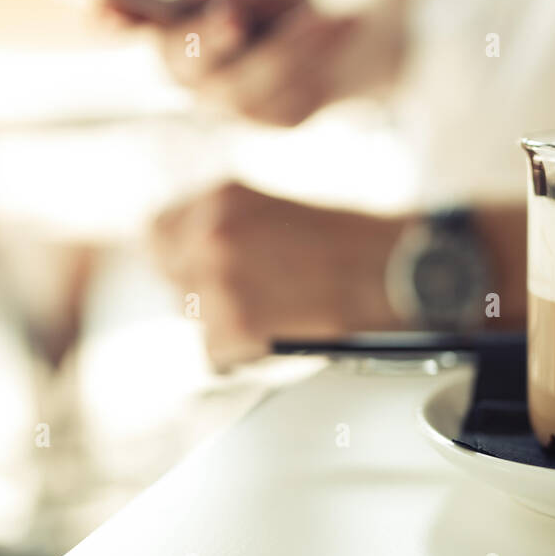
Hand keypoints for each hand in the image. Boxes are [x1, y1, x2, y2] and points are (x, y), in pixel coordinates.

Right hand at [104, 0, 399, 126]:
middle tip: (229, 13)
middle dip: (208, 37)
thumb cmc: (281, 0)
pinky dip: (320, 54)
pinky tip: (345, 22)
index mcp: (170, 30)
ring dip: (290, 44)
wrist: (337, 39)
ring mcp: (230, 104)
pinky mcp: (274, 118)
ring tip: (324, 16)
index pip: (130, 24)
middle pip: (187, 63)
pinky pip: (292, 90)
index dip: (110, 16)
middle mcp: (190, 74)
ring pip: (252, 79)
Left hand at [150, 183, 406, 367]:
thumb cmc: (352, 245)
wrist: (396, 272)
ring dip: (229, 328)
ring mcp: (219, 281)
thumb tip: (185, 260)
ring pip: (196, 323)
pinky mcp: (235, 327)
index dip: (184, 258)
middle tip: (261, 298)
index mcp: (220, 198)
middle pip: (175, 283)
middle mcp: (210, 234)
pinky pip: (215, 357)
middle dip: (208, 296)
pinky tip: (281, 337)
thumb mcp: (276, 211)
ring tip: (280, 316)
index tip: (204, 271)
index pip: (159, 234)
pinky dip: (245, 357)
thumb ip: (225, 229)